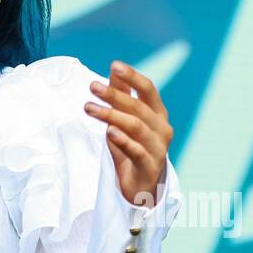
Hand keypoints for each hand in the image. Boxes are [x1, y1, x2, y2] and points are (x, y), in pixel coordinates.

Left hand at [84, 61, 173, 207]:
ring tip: (89, 108)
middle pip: (138, 107)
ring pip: (136, 127)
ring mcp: (159, 148)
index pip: (148, 89)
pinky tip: (110, 132)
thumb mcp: (127, 119)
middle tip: (92, 87)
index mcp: (158, 113)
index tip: (115, 65)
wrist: (143, 186)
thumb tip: (115, 67)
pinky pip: (137, 151)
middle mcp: (162, 128)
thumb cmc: (134, 148)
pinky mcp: (150, 167)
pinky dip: (123, 141)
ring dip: (111, 115)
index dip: (133, 77)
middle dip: (114, 95)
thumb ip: (122, 95)